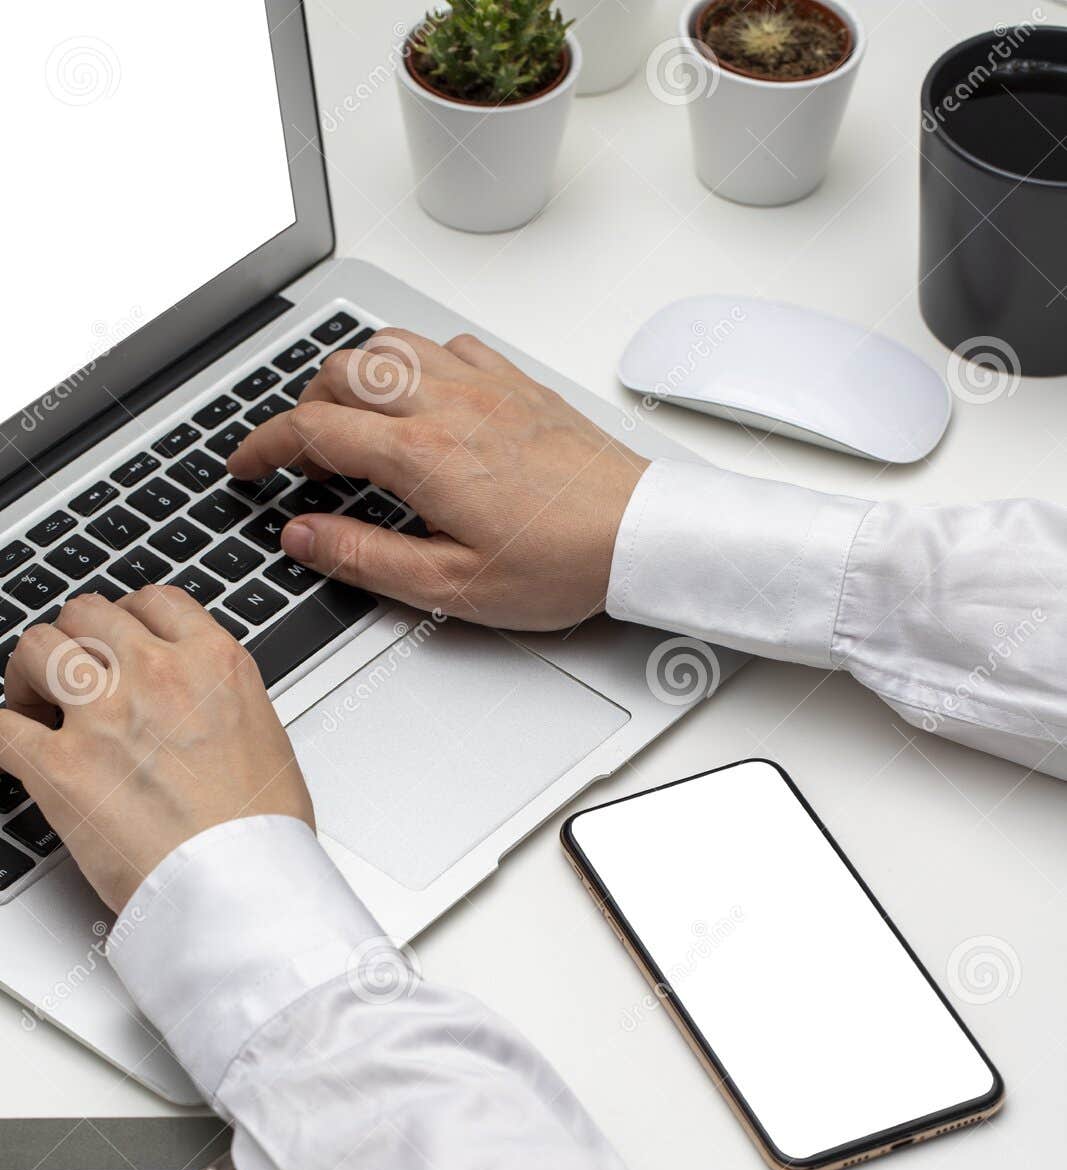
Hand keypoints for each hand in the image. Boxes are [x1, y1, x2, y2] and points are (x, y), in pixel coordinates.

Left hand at [0, 587, 312, 912]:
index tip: (120, 637)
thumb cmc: (264, 834)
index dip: (128, 616)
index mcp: (213, 664)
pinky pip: (1, 726)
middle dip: (74, 639)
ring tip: (33, 703)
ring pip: (36, 649)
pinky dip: (1, 731)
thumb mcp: (269, 738)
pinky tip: (13, 743)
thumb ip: (225, 702)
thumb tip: (203, 708)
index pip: (155, 601)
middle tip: (73, 674)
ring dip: (29, 673)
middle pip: (87, 614)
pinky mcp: (60, 767)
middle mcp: (156, 675)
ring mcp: (103, 715)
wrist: (243, 888)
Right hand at [227, 329, 647, 631]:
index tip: (245, 465)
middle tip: (304, 461)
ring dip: (353, 376)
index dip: (263, 447)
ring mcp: (482, 384)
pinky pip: (444, 344)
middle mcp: (446, 404)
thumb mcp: (451, 587)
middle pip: (340, 373)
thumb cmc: (561, 563)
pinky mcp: (515, 382)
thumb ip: (366, 557)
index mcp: (421, 455)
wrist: (640, 534)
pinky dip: (413, 363)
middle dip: (303, 410)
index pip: (313, 431)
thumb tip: (302, 535)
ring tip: (353, 425)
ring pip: (387, 344)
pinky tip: (420, 401)